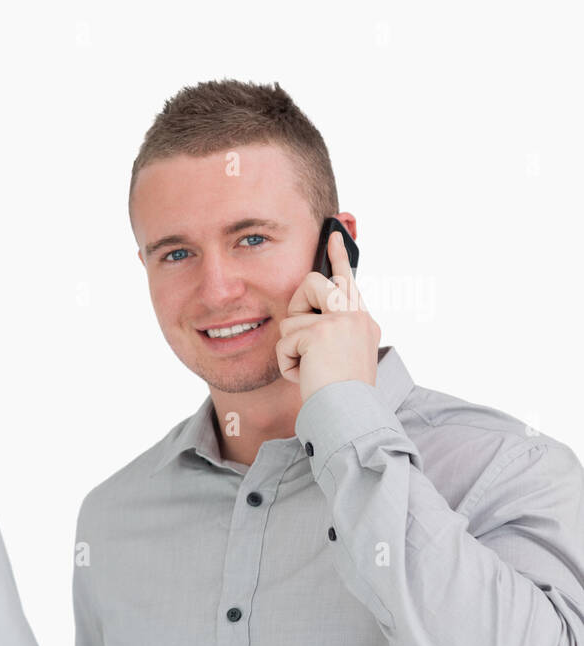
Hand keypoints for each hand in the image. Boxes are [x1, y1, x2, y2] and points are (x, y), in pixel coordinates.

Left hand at [275, 230, 380, 401]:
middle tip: (304, 340)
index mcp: (362, 322)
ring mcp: (340, 320)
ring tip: (311, 368)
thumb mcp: (342, 359)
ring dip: (291, 348)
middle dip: (297, 307)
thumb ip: (330, 334)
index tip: (334, 232)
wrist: (350, 413)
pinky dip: (287, 364)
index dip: (340, 256)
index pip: (348, 281)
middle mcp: (356, 316)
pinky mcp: (320, 331)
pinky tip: (306, 376)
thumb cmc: (342, 396)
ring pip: (291, 318)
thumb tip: (306, 322)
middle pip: (314, 284)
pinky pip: (283, 342)